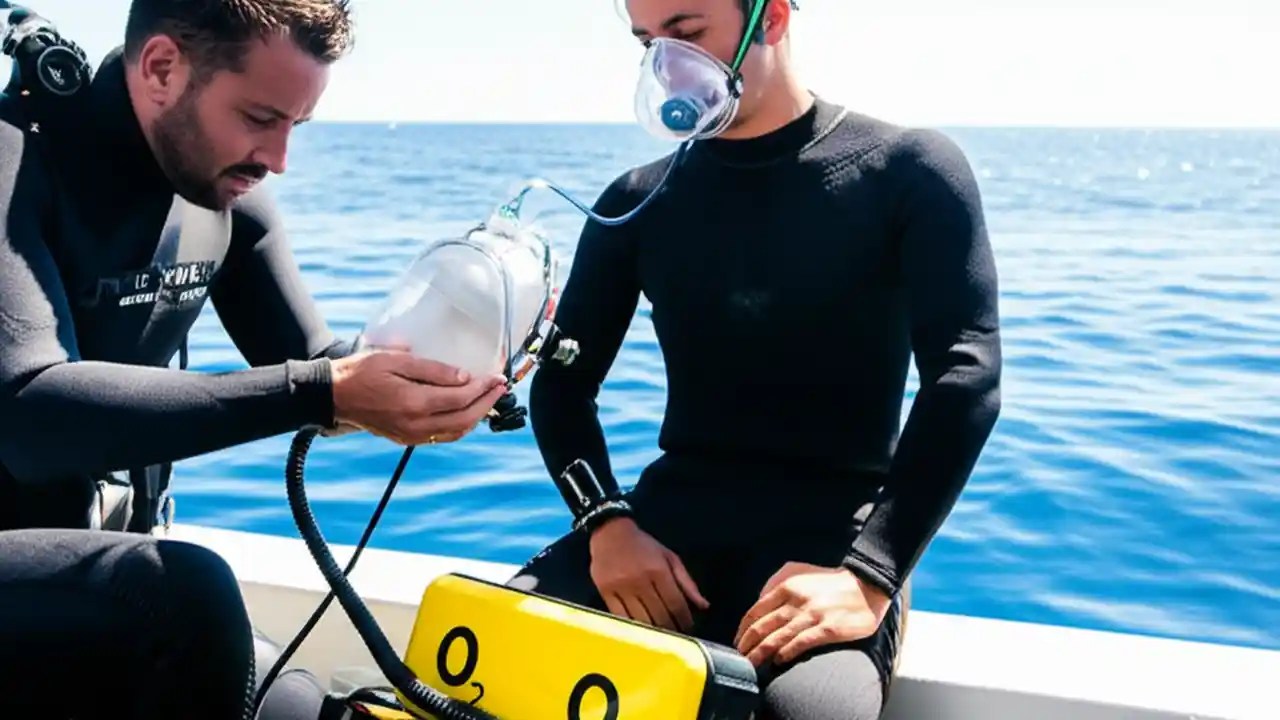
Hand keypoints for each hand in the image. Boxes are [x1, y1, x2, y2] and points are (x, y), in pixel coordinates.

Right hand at [330, 350, 507, 445]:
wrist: (333, 396)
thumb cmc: (361, 372)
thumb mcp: (395, 360)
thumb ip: (431, 369)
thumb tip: (463, 377)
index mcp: (413, 403)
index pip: (459, 398)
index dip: (482, 388)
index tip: (496, 377)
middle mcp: (415, 424)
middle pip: (463, 419)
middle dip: (486, 403)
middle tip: (500, 388)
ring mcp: (411, 435)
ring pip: (455, 432)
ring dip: (476, 417)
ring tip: (489, 399)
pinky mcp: (406, 438)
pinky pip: (442, 436)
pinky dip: (460, 426)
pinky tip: (467, 413)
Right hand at [588, 517, 709, 631]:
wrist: (610, 532)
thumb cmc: (643, 546)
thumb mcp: (669, 557)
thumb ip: (686, 582)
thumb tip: (704, 606)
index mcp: (659, 571)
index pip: (676, 604)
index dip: (684, 620)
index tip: (688, 627)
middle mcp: (641, 581)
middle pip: (660, 615)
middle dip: (671, 629)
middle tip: (676, 635)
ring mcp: (622, 588)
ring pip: (642, 620)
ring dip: (654, 632)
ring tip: (660, 637)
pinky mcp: (605, 592)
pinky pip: (621, 618)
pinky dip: (633, 628)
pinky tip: (640, 632)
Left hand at [733, 562, 891, 666]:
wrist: (866, 586)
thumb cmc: (830, 581)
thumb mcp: (799, 570)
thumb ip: (777, 582)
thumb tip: (760, 600)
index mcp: (787, 586)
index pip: (756, 611)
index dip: (743, 630)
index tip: (738, 642)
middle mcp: (796, 601)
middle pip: (763, 627)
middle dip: (748, 645)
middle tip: (740, 658)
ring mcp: (812, 615)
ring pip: (778, 637)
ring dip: (762, 653)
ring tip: (752, 664)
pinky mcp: (828, 629)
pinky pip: (801, 643)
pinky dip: (787, 652)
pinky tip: (779, 660)